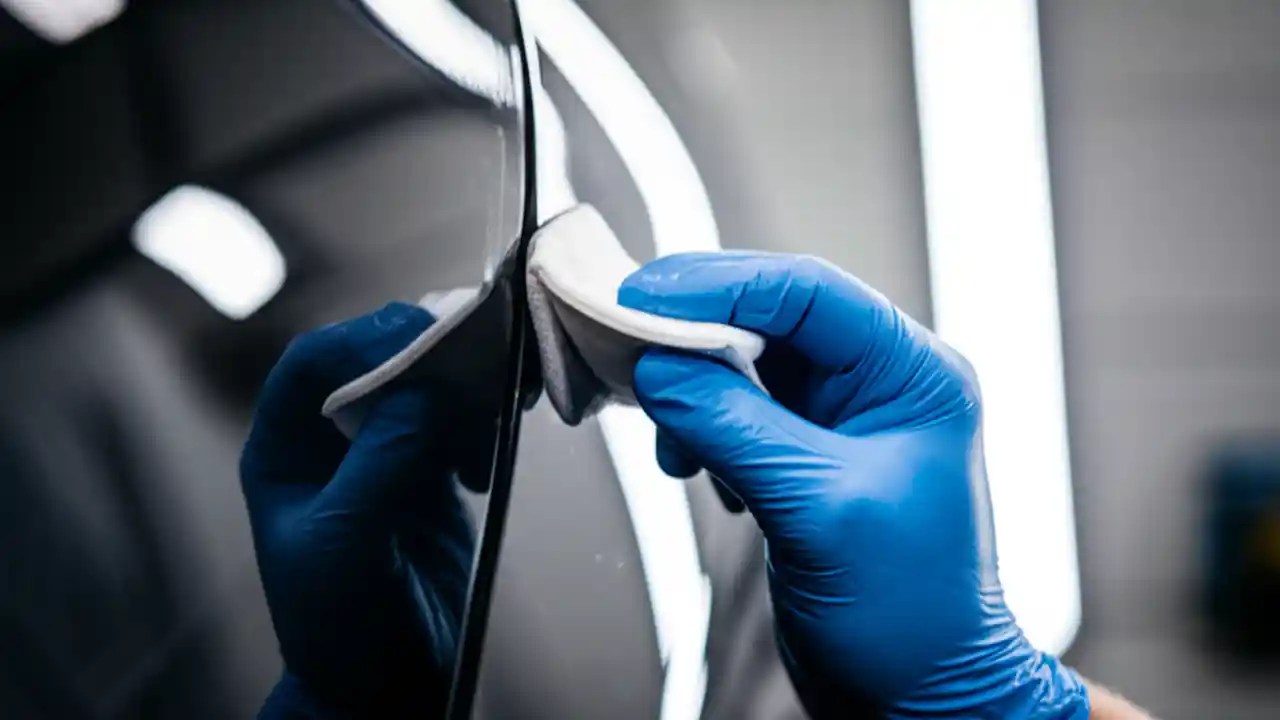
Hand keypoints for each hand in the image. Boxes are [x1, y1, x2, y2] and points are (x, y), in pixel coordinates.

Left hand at [240, 303, 473, 716]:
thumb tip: (423, 390)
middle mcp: (328, 443)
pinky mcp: (428, 476)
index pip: (311, 364)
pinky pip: (454, 423)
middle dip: (422, 353)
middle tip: (472, 357)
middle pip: (373, 361)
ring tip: (491, 405)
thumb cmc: (340, 626)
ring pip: (421, 386)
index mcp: (283, 451)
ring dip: (460, 386)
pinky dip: (478, 423)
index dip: (360, 339)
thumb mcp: (348, 541)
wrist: (382, 688)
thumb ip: (380, 461)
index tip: (417, 339)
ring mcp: (381, 456)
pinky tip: (483, 458)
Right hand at [620, 252, 1089, 718]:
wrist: (915, 693)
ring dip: (692, 383)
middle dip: (695, 329)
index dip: (720, 284)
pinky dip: (699, 424)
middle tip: (628, 337)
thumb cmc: (908, 613)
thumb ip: (733, 428)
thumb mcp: (816, 509)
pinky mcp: (803, 454)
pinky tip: (693, 463)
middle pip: (771, 317)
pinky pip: (737, 408)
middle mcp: (879, 382)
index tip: (645, 294)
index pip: (807, 292)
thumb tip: (659, 368)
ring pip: (747, 362)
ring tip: (667, 429)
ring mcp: (841, 418)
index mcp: (911, 373)